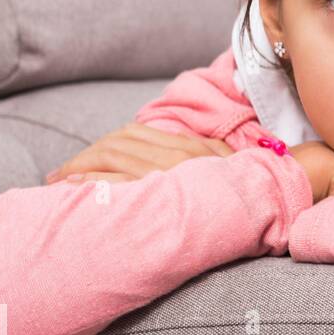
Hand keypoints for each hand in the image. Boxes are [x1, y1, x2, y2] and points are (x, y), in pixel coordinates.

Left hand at [44, 122, 232, 183]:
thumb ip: (199, 159)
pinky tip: (76, 189)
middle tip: (56, 177)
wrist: (277, 198)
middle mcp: (177, 155)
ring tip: (58, 184)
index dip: (101, 147)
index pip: (132, 136)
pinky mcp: (169, 191)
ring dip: (81, 168)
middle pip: (117, 145)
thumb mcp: (223, 167)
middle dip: (82, 158)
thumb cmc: (249, 190)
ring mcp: (173, 172)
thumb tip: (171, 164)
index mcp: (186, 147)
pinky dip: (95, 182)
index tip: (79, 163)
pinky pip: (124, 182)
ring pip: (115, 158)